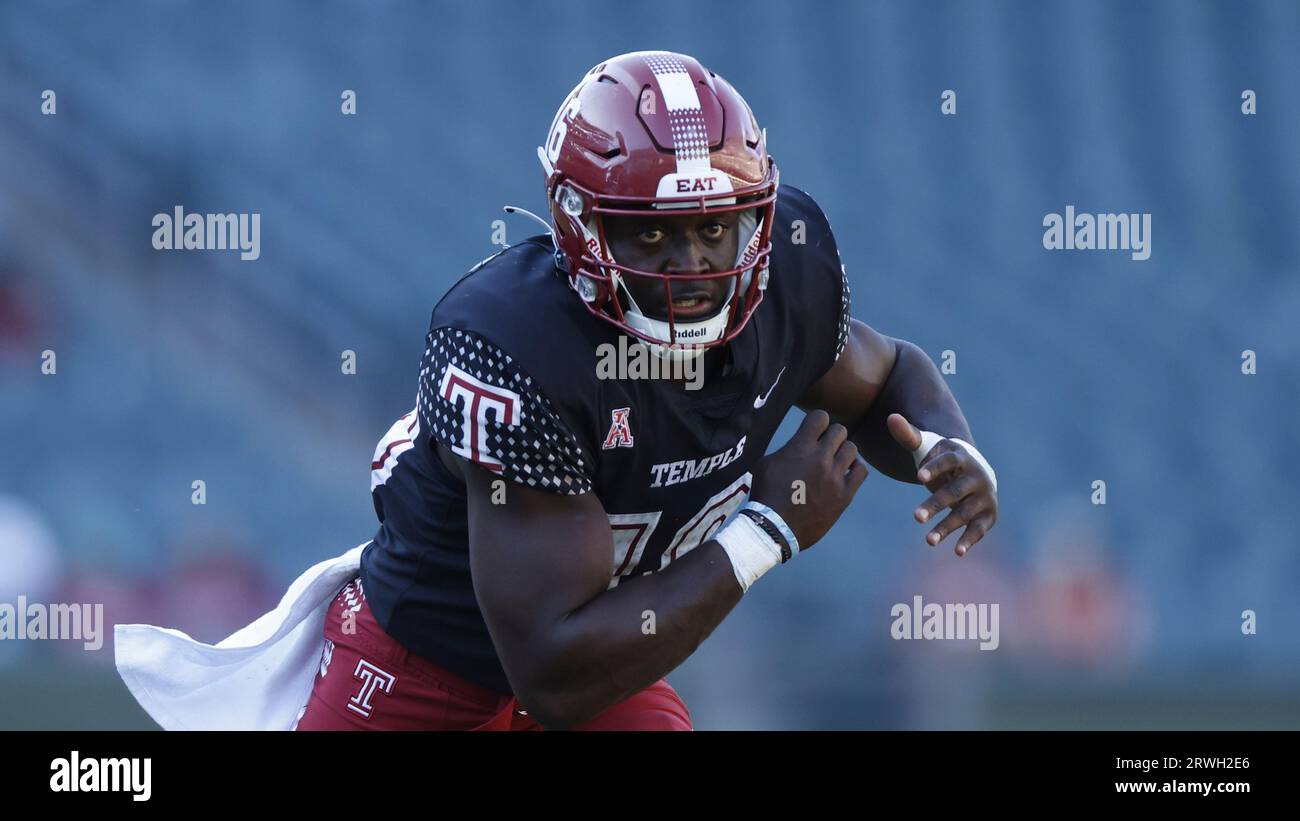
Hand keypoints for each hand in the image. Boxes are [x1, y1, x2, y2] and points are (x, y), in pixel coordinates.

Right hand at [750, 410, 869, 549]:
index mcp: (801, 447)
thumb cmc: (766, 494)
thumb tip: (796, 445)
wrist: (776, 527)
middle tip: (824, 446)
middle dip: (831, 435)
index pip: (820, 417)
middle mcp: (821, 457)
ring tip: (835, 460)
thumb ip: (785, 449)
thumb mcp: (766, 463)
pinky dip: (855, 467)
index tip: (814, 430)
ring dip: (843, 451)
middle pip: (840, 430)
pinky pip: (862, 471)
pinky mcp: (845, 494)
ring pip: (852, 448)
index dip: (818, 421)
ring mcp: (836, 476)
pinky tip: (847, 472)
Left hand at [887, 413, 997, 556]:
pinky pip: (979, 529)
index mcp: (961, 457)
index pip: (948, 461)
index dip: (935, 468)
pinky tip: (957, 551)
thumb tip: (891, 418)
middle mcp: (977, 476)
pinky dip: (969, 540)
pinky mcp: (988, 514)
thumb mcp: (927, 447)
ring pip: (964, 513)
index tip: (919, 477)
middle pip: (954, 492)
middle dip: (935, 505)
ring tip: (927, 541)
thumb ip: (909, 435)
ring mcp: (984, 496)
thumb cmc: (942, 460)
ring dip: (947, 527)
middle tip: (914, 517)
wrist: (973, 472)